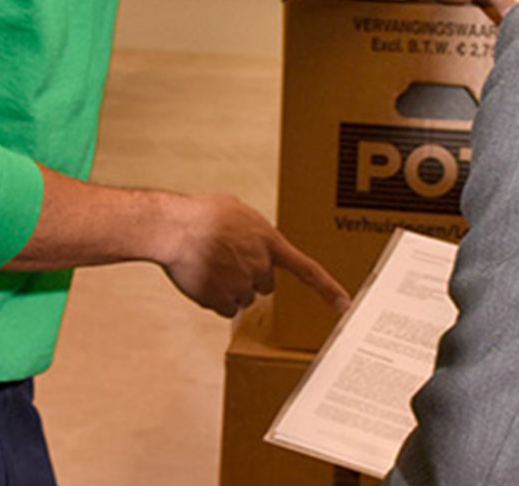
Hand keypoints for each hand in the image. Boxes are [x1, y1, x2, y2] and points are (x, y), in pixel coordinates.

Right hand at [158, 194, 349, 317]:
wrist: (173, 228)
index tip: (345, 305)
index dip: (328, 289)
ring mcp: (242, 284)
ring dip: (230, 287)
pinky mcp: (222, 300)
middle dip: (251, 277)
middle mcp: (260, 265)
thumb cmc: (201, 214)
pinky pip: (226, 309)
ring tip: (209, 265)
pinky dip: (215, 299)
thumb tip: (251, 235)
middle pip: (265, 285)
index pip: (307, 270)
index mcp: (269, 242)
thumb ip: (253, 227)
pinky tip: (202, 279)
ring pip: (243, 298)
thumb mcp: (236, 209)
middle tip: (226, 259)